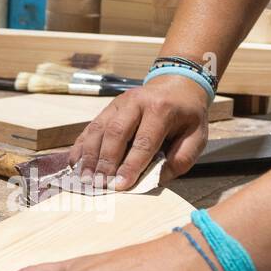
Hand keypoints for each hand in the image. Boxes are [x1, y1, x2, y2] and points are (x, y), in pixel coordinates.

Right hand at [69, 75, 209, 189]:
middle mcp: (136, 102)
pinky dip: (81, 146)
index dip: (131, 165)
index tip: (121, 185)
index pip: (144, 141)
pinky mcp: (108, 108)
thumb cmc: (187, 116)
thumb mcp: (196, 136)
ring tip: (85, 178)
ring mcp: (118, 103)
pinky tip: (74, 163)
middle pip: (115, 133)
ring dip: (90, 156)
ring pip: (99, 129)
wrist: (178, 85)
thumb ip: (180, 159)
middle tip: (98, 184)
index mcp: (161, 109)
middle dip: (106, 161)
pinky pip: (91, 127)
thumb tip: (155, 180)